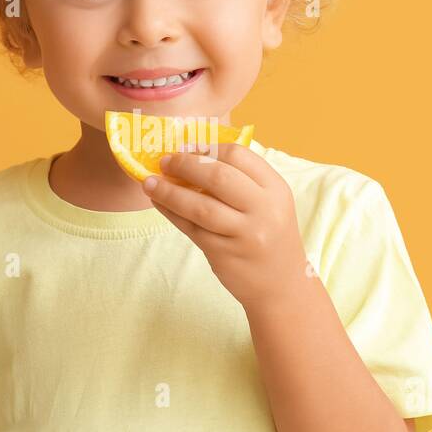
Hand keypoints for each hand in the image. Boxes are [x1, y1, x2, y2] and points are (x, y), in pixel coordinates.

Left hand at [143, 141, 308, 309]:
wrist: (282, 284)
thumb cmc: (268, 236)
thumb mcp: (268, 203)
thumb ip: (239, 180)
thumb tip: (190, 156)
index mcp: (276, 189)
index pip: (239, 155)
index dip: (207, 147)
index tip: (186, 147)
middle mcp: (264, 210)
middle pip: (218, 177)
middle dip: (185, 165)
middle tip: (164, 162)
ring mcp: (245, 234)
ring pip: (200, 206)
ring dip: (169, 191)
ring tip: (149, 183)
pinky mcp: (225, 254)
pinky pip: (192, 228)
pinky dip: (171, 212)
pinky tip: (159, 203)